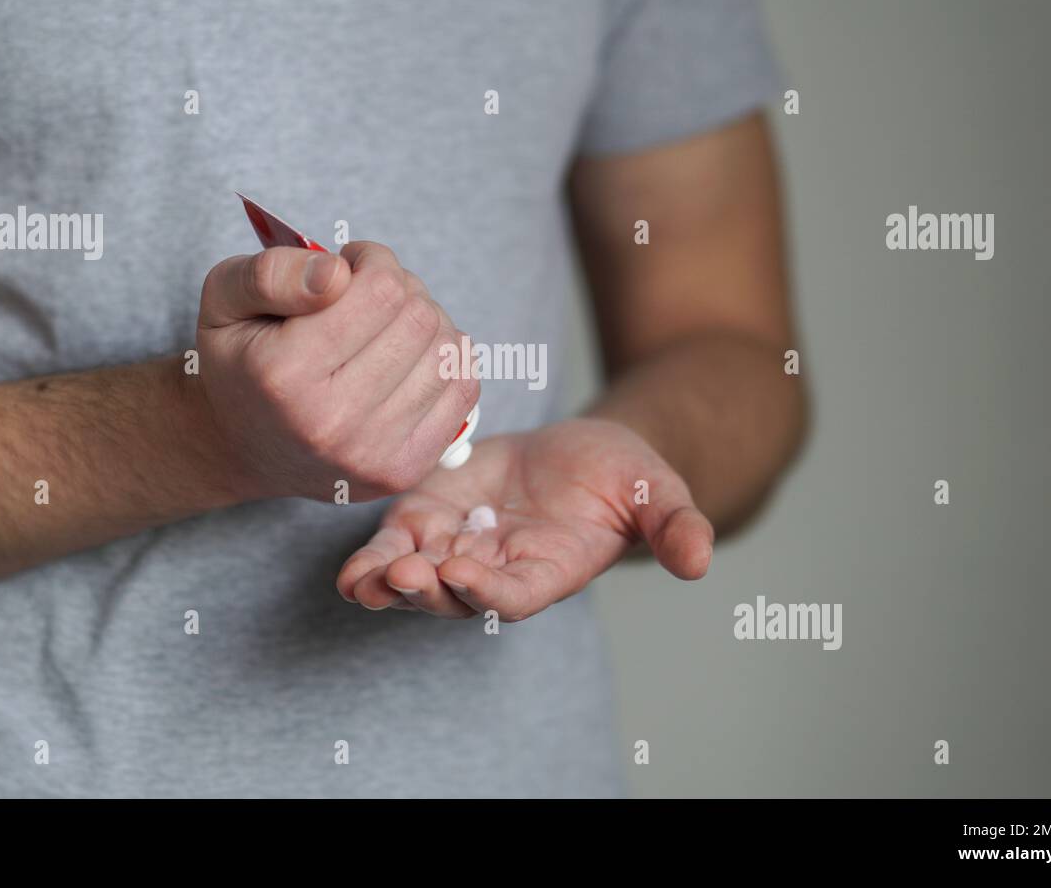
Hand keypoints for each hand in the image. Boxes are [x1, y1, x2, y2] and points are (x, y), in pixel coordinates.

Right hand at [196, 241, 479, 501]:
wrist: (247, 448)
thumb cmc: (242, 363)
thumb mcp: (224, 301)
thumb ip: (270, 274)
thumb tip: (336, 271)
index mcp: (283, 375)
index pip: (382, 290)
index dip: (372, 261)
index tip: (349, 268)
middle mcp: (331, 423)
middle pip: (419, 317)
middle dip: (400, 290)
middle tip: (369, 298)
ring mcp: (372, 454)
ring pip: (448, 349)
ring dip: (425, 323)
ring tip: (387, 328)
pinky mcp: (404, 471)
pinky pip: (464, 388)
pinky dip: (446, 360)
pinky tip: (410, 359)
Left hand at [337, 418, 713, 619]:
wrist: (583, 453)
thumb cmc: (624, 477)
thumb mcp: (657, 493)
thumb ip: (675, 526)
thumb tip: (701, 561)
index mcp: (549, 571)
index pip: (513, 594)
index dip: (488, 590)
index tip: (465, 572)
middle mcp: (498, 571)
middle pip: (453, 596)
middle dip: (426, 588)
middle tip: (402, 573)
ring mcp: (460, 547)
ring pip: (416, 579)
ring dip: (388, 581)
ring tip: (362, 579)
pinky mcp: (432, 517)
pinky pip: (396, 545)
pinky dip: (372, 559)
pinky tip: (349, 570)